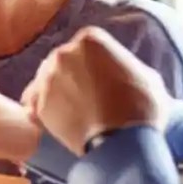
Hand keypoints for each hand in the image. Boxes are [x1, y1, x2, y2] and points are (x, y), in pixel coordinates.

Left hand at [20, 27, 171, 154]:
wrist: (124, 143)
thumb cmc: (142, 108)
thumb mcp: (147, 77)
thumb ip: (126, 65)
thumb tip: (122, 71)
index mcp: (90, 40)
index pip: (88, 45)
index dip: (95, 62)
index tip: (101, 76)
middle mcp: (63, 53)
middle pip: (64, 61)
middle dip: (73, 75)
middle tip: (87, 95)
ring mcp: (47, 79)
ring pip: (47, 81)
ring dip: (57, 91)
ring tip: (73, 110)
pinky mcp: (38, 105)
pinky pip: (35, 104)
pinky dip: (44, 110)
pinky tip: (56, 119)